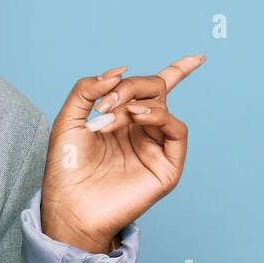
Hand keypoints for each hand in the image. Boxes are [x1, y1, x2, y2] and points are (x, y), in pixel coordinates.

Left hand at [40, 55, 204, 253]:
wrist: (69, 204)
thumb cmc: (66, 168)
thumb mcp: (68, 119)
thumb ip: (87, 88)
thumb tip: (119, 71)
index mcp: (122, 119)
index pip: (153, 90)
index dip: (177, 71)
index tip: (197, 57)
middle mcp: (142, 131)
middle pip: (154, 90)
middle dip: (129, 87)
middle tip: (104, 105)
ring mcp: (155, 148)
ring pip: (162, 106)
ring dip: (134, 102)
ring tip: (109, 116)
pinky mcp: (166, 166)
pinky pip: (177, 130)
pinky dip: (159, 115)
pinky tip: (136, 116)